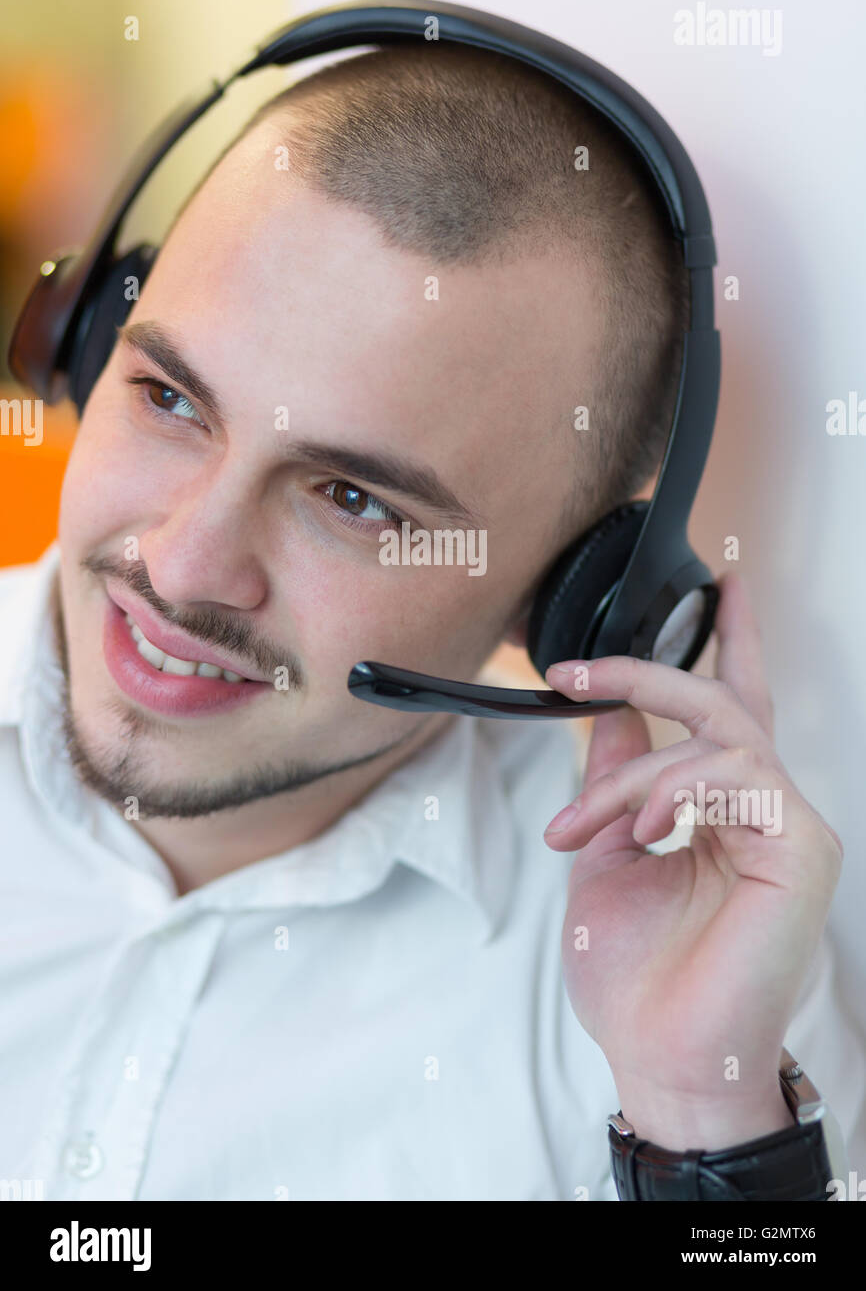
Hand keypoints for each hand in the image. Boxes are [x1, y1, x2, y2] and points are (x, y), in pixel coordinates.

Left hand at [542, 572, 842, 1149]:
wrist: (657, 1054)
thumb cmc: (635, 975)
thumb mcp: (605, 856)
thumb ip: (615, 782)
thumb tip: (607, 716)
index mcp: (719, 810)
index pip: (734, 708)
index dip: (731, 640)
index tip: (716, 581)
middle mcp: (760, 809)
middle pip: (723, 700)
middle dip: (646, 672)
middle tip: (576, 672)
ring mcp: (787, 826)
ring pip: (715, 736)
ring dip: (632, 771)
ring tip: (587, 824)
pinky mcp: (802, 847)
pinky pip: (739, 774)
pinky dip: (676, 788)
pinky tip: (644, 827)